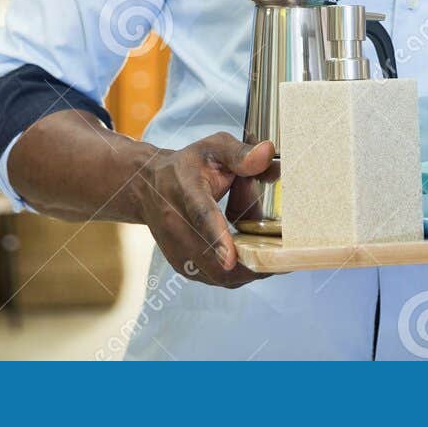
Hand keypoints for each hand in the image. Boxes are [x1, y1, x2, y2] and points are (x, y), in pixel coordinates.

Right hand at [130, 132, 274, 287]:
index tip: (230, 258)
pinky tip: (252, 257)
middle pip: (210, 256)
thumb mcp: (213, 148)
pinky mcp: (182, 265)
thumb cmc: (187, 166)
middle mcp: (175, 224)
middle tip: (279, 253)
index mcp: (186, 191)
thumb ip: (240, 153)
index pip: (201, 216)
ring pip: (216, 274)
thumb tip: (267, 154)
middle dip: (248, 260)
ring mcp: (176, 249)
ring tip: (268, 252)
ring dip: (246, 268)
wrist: (148, 186)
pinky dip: (237, 273)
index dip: (217, 238)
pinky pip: (215, 278)